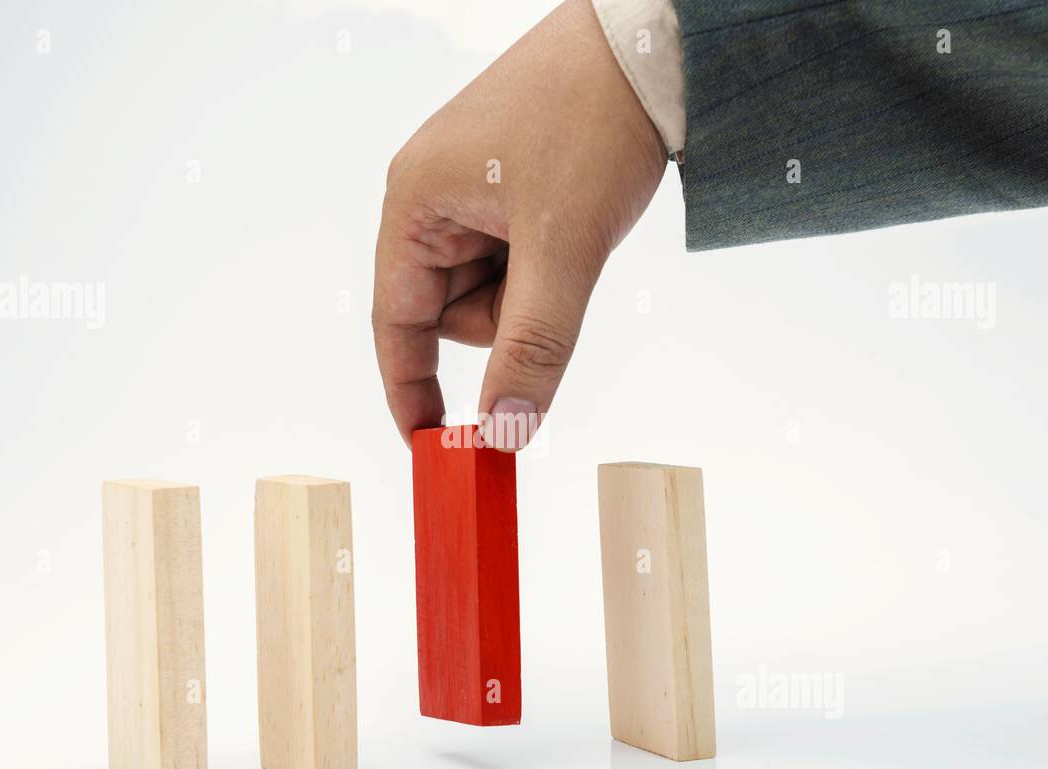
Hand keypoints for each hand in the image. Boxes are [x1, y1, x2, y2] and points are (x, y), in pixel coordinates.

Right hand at [372, 0, 666, 449]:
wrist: (650, 43)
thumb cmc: (591, 121)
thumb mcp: (562, 248)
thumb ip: (533, 347)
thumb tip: (507, 431)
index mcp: (416, 201)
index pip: (397, 321)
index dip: (410, 389)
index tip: (430, 444)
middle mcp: (432, 196)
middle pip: (455, 312)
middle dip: (510, 315)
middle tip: (556, 269)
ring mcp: (473, 192)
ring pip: (495, 292)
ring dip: (538, 287)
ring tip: (573, 229)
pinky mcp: (511, 189)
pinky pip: (521, 260)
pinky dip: (551, 261)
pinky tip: (577, 217)